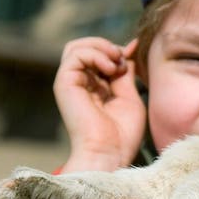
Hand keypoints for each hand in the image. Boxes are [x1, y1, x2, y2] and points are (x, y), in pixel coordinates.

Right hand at [53, 37, 146, 172]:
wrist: (109, 154)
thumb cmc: (122, 135)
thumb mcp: (129, 97)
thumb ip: (126, 72)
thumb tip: (130, 45)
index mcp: (95, 89)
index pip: (99, 56)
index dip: (116, 50)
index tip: (134, 51)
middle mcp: (80, 85)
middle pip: (84, 47)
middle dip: (106, 46)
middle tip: (122, 58)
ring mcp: (70, 83)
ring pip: (77, 47)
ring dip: (100, 47)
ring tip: (116, 63)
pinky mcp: (64, 83)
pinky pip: (75, 54)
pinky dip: (95, 54)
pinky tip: (110, 68)